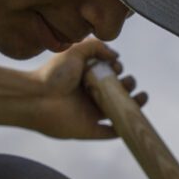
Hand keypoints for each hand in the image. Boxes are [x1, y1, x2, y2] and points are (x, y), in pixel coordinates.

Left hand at [24, 39, 144, 140]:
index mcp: (85, 77)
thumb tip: (115, 56)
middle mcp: (89, 95)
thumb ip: (95, 46)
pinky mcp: (89, 129)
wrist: (36, 98)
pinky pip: (111, 132)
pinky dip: (123, 129)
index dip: (118, 68)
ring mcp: (90, 113)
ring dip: (134, 105)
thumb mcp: (75, 50)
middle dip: (129, 84)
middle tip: (127, 82)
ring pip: (118, 111)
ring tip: (142, 97)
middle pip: (117, 91)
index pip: (109, 73)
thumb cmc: (52, 74)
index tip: (116, 66)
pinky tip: (134, 118)